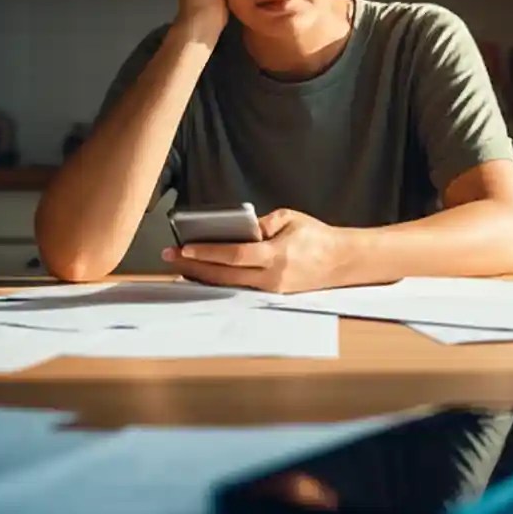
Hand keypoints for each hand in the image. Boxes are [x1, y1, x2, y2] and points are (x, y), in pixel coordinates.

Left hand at [162, 209, 353, 292]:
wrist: (341, 261)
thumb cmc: (316, 236)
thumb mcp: (288, 218)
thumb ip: (259, 224)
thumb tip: (234, 231)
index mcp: (276, 256)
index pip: (234, 255)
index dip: (207, 252)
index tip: (184, 247)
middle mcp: (272, 278)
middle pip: (224, 275)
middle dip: (194, 266)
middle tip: (171, 257)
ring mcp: (272, 290)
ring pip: (228, 285)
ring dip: (202, 275)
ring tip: (180, 265)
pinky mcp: (272, 295)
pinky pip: (240, 288)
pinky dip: (220, 280)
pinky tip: (204, 273)